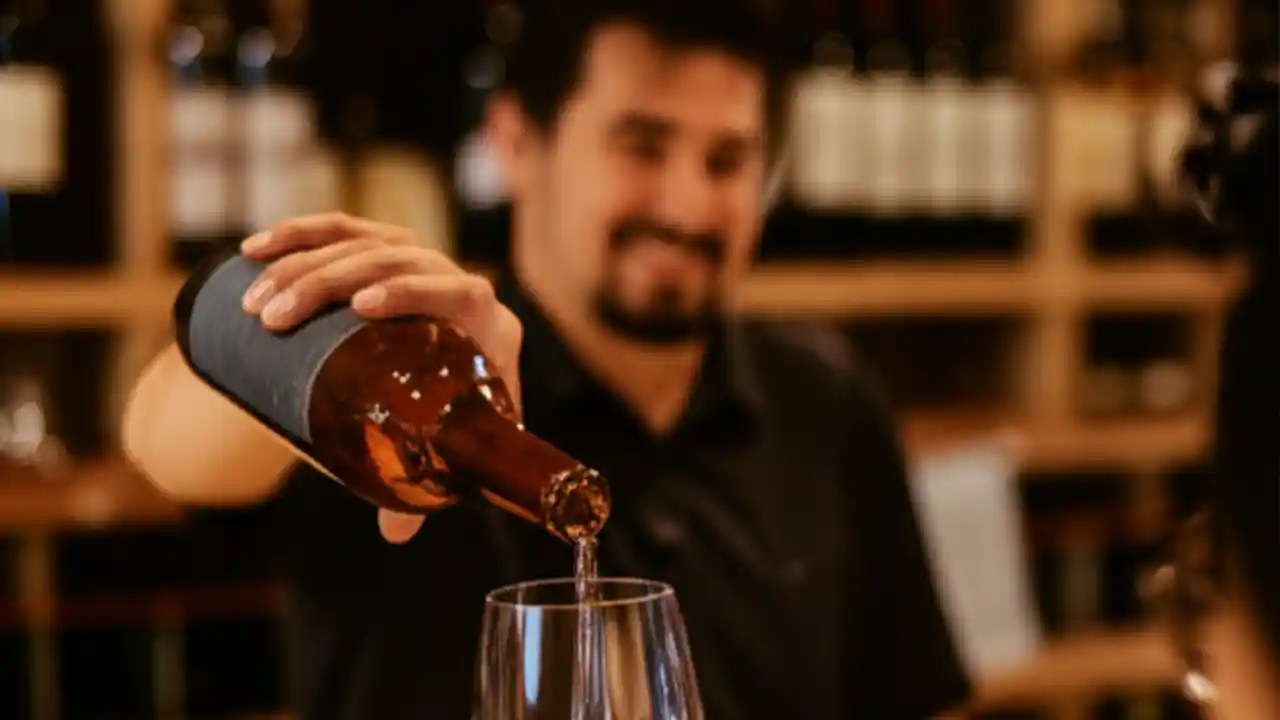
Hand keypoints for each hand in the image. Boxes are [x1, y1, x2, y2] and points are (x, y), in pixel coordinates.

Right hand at [238, 212, 523, 543]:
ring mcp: (419, 258)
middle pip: (398, 262)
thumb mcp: (443, 453)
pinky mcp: (382, 246)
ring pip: (363, 243)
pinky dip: (297, 234)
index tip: (363, 306)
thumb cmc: (446, 425)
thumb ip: (420, 492)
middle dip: (328, 282)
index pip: (463, 293)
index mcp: (489, 328)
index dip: (415, 290)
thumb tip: (396, 534)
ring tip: (256, 305)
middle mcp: (456, 283)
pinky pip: (341, 229)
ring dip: (303, 264)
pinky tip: (255, 249)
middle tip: (275, 318)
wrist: (436, 385)